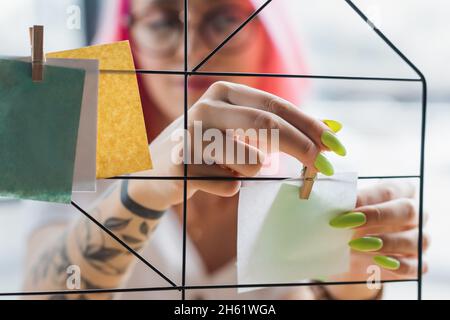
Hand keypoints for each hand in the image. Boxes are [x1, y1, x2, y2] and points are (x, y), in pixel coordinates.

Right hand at [129, 81, 345, 209]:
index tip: (336, 144)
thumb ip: (272, 130)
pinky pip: (229, 186)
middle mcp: (206, 108)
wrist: (151, 170)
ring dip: (253, 172)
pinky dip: (229, 188)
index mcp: (223, 93)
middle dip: (302, 148)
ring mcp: (192, 137)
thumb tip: (326, 131)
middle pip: (267, 126)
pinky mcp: (182, 168)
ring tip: (233, 169)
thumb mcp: (235, 130)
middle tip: (323, 167)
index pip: (276, 106)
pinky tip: (208, 180)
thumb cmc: (203, 148)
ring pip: (250, 163)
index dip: (309, 125)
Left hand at [327, 181, 429, 298]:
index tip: (344, 208)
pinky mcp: (417, 264)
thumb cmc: (349, 225)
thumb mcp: (345, 213)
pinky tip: (377, 262)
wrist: (349, 257)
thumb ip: (343, 204)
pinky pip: (415, 266)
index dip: (367, 198)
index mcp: (400, 192)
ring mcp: (419, 240)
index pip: (390, 190)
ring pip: (414, 239)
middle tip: (350, 224)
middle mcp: (415, 214)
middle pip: (409, 210)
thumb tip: (332, 200)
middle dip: (378, 216)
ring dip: (385, 242)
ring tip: (357, 245)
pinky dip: (397, 265)